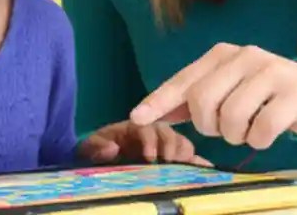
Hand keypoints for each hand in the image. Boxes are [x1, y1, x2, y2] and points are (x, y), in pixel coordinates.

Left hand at [79, 121, 211, 165]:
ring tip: (184, 168)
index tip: (150, 158)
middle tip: (169, 163)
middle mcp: (153, 133)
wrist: (99, 163)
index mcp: (134, 127)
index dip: (151, 141)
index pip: (147, 127)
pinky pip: (189, 157)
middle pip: (169, 133)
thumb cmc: (96, 152)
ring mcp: (164, 146)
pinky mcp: (172, 159)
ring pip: (182, 143)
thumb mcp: (89, 148)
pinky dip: (198, 162)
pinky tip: (207, 169)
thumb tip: (112, 149)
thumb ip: (96, 146)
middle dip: (172, 146)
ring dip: (185, 153)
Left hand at [129, 43, 296, 149]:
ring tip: (248, 129)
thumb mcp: (227, 88)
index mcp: (224, 54)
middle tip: (225, 128)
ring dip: (236, 135)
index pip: (185, 80)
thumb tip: (151, 112)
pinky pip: (261, 128)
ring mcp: (271, 73)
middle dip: (209, 125)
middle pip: (203, 100)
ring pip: (231, 117)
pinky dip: (258, 140)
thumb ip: (193, 98)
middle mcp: (245, 56)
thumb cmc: (263, 93)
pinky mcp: (292, 94)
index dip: (159, 100)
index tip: (138, 117)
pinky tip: (266, 133)